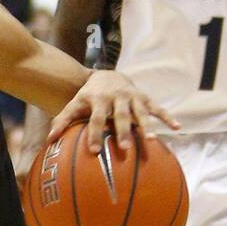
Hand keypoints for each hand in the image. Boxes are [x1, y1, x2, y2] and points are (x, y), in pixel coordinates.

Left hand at [46, 70, 178, 155]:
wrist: (107, 74)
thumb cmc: (88, 96)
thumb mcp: (75, 104)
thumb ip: (62, 120)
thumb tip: (49, 140)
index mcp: (98, 101)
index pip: (96, 119)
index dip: (95, 134)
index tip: (95, 151)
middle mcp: (117, 98)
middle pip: (121, 116)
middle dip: (123, 132)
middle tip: (125, 149)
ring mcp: (132, 97)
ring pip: (141, 112)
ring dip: (147, 126)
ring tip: (151, 141)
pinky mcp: (145, 98)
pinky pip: (158, 108)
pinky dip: (168, 117)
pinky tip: (178, 129)